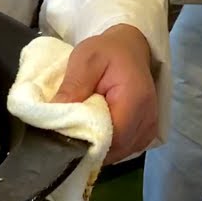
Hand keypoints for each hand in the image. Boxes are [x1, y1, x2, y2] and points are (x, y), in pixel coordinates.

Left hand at [54, 24, 157, 163]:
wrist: (130, 48)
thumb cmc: (107, 51)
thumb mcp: (85, 60)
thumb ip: (72, 87)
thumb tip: (53, 115)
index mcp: (135, 100)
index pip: (112, 137)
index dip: (87, 142)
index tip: (62, 138)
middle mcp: (147, 119)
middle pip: (115, 149)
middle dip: (88, 147)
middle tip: (62, 137)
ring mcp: (148, 129)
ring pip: (118, 152)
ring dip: (96, 147)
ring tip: (76, 134)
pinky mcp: (145, 133)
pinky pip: (123, 149)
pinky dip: (106, 145)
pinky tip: (91, 134)